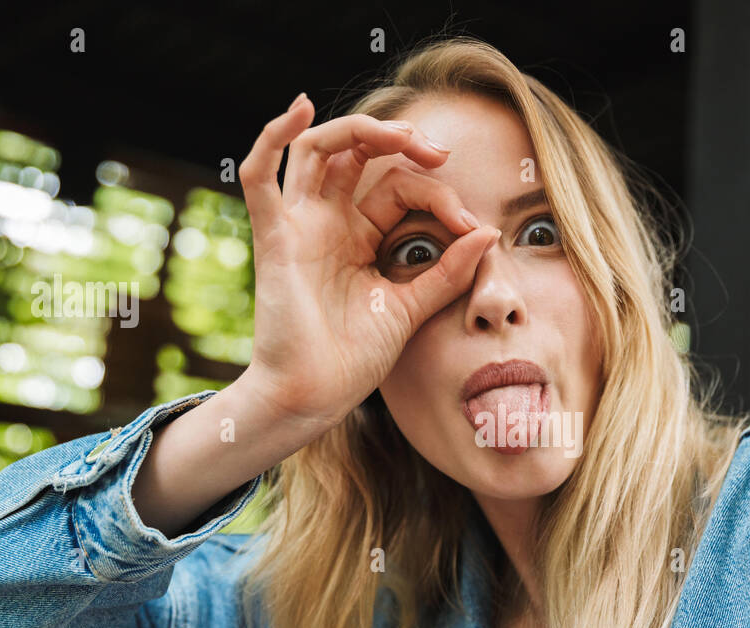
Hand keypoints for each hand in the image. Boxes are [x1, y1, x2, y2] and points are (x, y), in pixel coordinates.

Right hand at [236, 92, 499, 429]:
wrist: (315, 398)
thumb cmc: (354, 360)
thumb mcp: (412, 308)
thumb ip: (448, 271)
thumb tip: (489, 233)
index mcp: (358, 237)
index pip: (398, 187)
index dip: (437, 196)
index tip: (472, 226)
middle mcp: (326, 223)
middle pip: (358, 155)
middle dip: (400, 143)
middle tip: (440, 153)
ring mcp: (298, 226)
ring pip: (315, 150)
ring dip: (357, 130)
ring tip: (400, 134)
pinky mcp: (274, 238)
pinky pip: (259, 177)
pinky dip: (272, 137)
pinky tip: (299, 108)